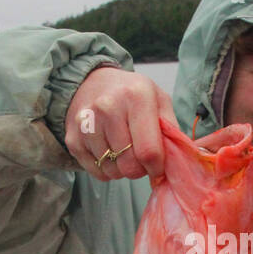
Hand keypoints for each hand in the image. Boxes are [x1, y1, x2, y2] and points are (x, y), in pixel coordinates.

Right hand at [63, 64, 179, 181]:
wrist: (91, 81)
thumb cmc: (131, 94)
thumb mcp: (158, 100)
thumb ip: (171, 129)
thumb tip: (179, 161)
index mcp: (135, 96)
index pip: (148, 150)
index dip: (157, 167)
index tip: (158, 167)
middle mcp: (107, 107)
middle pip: (129, 165)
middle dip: (140, 170)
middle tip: (140, 159)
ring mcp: (86, 123)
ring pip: (112, 171)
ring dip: (122, 169)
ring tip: (123, 151)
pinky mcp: (73, 138)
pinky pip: (95, 172)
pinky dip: (106, 170)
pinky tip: (109, 152)